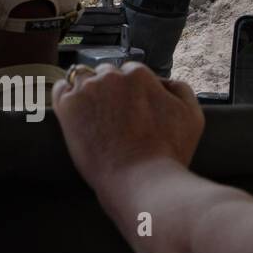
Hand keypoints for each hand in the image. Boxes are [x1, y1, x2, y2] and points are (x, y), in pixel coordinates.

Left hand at [52, 62, 203, 191]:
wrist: (141, 180)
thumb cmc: (168, 153)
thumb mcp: (192, 116)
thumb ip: (180, 89)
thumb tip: (164, 81)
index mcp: (139, 74)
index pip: (130, 72)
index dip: (132, 91)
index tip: (131, 108)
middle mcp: (111, 76)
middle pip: (106, 74)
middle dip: (110, 90)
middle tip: (114, 115)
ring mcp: (86, 90)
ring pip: (82, 78)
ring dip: (87, 91)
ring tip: (94, 116)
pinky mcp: (67, 106)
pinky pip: (60, 89)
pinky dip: (65, 95)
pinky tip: (73, 110)